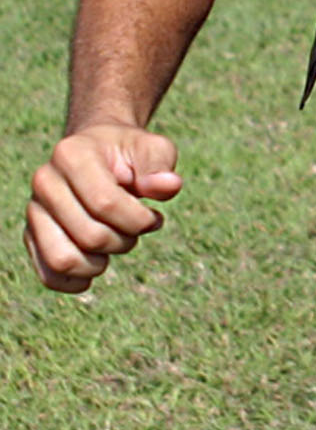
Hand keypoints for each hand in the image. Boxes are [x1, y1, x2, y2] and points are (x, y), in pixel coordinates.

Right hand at [25, 124, 181, 292]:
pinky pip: (48, 275)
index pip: (105, 204)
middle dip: (124, 241)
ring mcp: (35, 211)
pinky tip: (97, 266)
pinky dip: (76, 281)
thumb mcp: (152, 149)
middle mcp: (45, 182)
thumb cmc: (129, 153)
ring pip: (63, 260)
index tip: (154, 217)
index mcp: (71, 156)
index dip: (139, 220)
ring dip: (99, 264)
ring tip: (114, 244)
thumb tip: (169, 186)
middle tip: (134, 229)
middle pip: (89, 236)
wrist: (99, 152)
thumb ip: (160, 166)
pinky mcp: (32, 235)